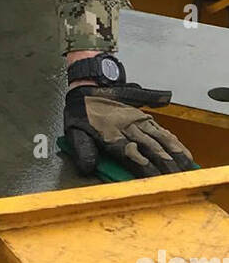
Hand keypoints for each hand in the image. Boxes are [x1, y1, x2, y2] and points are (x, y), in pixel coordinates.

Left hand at [63, 82, 194, 177]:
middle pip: (150, 148)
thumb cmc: (80, 109)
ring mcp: (137, 120)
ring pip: (159, 138)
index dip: (145, 168)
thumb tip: (87, 169)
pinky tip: (182, 149)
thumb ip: (82, 149)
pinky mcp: (142, 115)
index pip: (131, 155)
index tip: (157, 181)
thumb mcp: (73, 130)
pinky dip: (172, 140)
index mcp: (110, 134)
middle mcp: (127, 127)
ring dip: (174, 153)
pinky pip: (160, 129)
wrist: (89, 81)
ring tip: (188, 166)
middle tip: (180, 179)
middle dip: (166, 165)